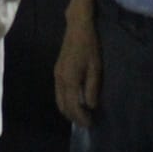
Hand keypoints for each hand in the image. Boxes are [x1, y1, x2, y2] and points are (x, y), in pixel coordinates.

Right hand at [53, 9, 99, 127]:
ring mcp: (56, 74)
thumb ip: (92, 87)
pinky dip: (66, 101)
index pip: (73, 106)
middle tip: (86, 123)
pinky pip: (58, 93)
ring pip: (59, 100)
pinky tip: (76, 101)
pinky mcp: (57, 71)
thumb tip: (90, 106)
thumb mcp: (95, 67)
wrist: (78, 27)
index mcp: (69, 79)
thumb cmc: (90, 46)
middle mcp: (59, 79)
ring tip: (82, 115)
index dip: (81, 118)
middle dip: (73, 117)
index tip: (91, 124)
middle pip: (62, 106)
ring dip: (68, 110)